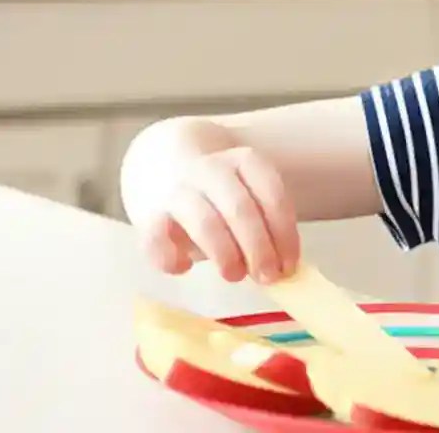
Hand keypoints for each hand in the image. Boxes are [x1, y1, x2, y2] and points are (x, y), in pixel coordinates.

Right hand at [136, 146, 299, 283]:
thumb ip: (265, 226)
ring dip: (225, 255)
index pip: (272, 194)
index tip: (289, 265)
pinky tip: (185, 267)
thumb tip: (283, 269)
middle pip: (240, 209)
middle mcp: (211, 169)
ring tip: (235, 275)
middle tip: (267, 277)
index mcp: (245, 161)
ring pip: (204, 222)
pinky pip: (158, 238)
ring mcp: (178, 188)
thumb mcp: (248, 194)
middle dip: (258, 249)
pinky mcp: (148, 212)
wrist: (163, 162)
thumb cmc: (219, 193)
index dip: (284, 234)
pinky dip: (172, 259)